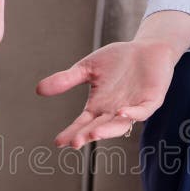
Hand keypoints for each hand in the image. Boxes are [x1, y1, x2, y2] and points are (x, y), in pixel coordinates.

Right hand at [36, 40, 177, 148]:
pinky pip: (142, 111)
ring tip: (93, 134)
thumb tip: (38, 89)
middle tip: (74, 142)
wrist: (147, 48)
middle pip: (99, 127)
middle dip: (87, 135)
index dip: (71, 132)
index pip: (83, 123)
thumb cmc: (118, 59)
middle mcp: (114, 111)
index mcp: (99, 106)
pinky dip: (132, 113)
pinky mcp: (151, 100)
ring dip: (108, 129)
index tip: (58, 142)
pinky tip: (121, 112)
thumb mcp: (87, 68)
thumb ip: (66, 80)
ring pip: (120, 124)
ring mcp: (133, 107)